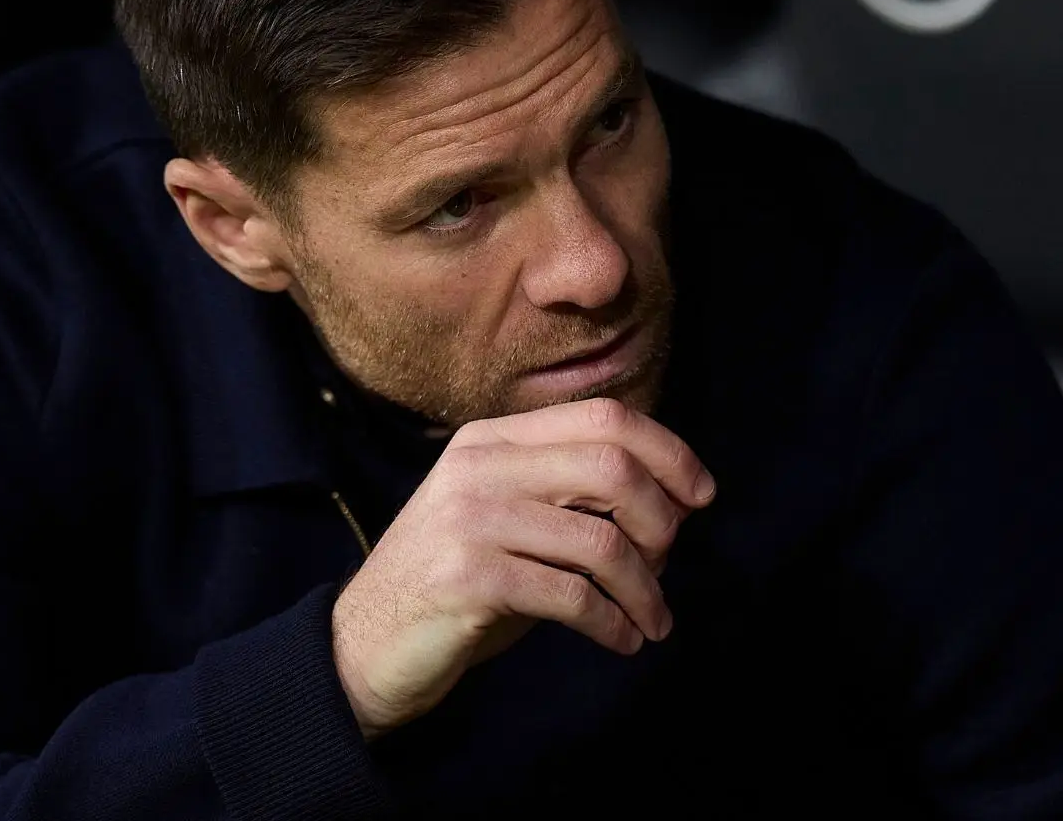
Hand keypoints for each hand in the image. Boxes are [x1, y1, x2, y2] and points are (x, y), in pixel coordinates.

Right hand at [330, 397, 715, 738]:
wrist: (362, 646)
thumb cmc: (455, 585)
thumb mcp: (508, 520)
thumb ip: (570, 498)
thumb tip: (671, 504)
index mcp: (492, 439)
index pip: (602, 417)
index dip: (667, 451)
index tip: (700, 496)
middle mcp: (479, 466)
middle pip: (610, 466)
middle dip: (661, 520)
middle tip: (668, 566)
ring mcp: (469, 520)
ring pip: (600, 541)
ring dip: (644, 588)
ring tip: (652, 620)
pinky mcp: (467, 579)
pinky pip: (571, 596)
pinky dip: (612, 623)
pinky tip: (622, 640)